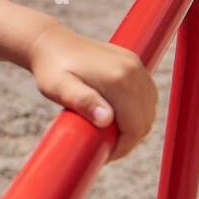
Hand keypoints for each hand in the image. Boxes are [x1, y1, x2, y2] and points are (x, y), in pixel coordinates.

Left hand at [27, 23, 156, 161]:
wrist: (49, 42)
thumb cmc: (50, 69)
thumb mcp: (58, 88)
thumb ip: (82, 102)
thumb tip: (106, 119)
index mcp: (118, 79)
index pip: (135, 126)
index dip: (123, 147)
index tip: (105, 155)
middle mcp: (132, 70)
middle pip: (145, 119)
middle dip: (130, 139)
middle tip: (107, 148)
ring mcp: (135, 64)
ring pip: (149, 108)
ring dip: (135, 125)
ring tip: (111, 134)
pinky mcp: (133, 61)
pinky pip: (147, 94)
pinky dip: (138, 110)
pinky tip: (119, 117)